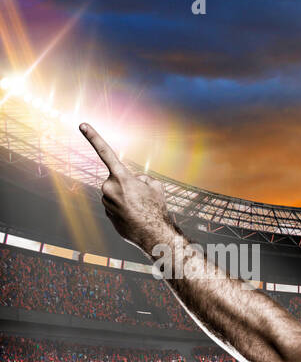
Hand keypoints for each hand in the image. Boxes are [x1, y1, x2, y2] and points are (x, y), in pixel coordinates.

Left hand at [79, 123, 178, 253]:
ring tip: (140, 210)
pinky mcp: (107, 214)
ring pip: (115, 194)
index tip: (82, 125)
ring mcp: (106, 202)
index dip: (93, 137)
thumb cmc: (157, 210)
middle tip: (142, 199)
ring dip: (126, 198)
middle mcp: (109, 187)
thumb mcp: (156, 187)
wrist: (154, 236)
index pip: (105, 152)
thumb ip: (142, 178)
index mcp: (121, 177)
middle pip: (117, 180)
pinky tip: (134, 217)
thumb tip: (134, 181)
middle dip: (128, 186)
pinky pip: (115, 206)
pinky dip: (124, 209)